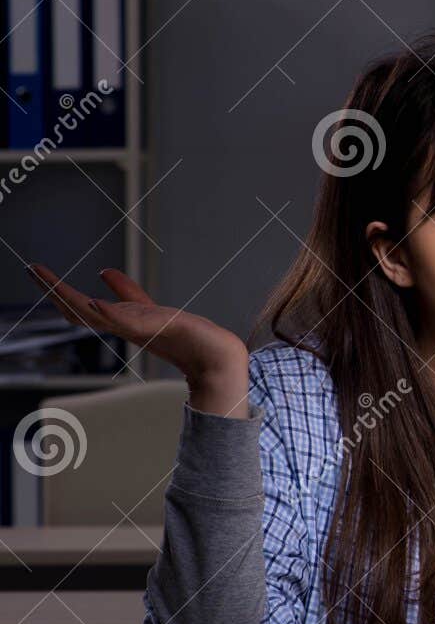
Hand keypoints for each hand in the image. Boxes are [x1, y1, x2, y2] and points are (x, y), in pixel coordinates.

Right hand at [26, 263, 248, 415]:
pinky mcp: (159, 328)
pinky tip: (96, 303)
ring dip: (73, 299)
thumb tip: (102, 272)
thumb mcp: (147, 307)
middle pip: (79, 310)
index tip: (35, 269)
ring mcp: (138, 329)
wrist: (213, 354)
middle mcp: (123, 326)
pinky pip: (130, 323)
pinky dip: (111, 314)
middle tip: (31, 269)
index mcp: (118, 320)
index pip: (78, 306)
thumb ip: (126, 292)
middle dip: (54, 290)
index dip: (56, 290)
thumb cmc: (181, 335)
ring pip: (97, 316)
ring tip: (52, 283)